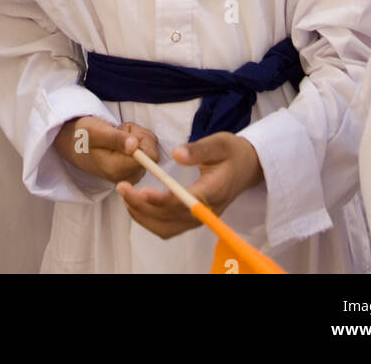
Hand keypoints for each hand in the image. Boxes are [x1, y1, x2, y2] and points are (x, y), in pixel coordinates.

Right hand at [54, 116, 158, 185]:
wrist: (73, 142)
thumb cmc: (83, 135)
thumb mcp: (96, 132)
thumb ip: (116, 139)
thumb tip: (135, 147)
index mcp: (118, 170)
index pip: (150, 157)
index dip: (141, 139)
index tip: (124, 132)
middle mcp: (126, 177)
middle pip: (151, 152)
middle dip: (138, 136)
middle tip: (118, 131)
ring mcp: (130, 174)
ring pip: (149, 149)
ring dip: (136, 135)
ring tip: (117, 134)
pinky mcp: (132, 169)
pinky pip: (145, 150)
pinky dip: (135, 139)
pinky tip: (120, 140)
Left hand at [116, 131, 262, 240]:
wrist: (248, 166)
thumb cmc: (233, 152)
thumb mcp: (219, 143)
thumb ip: (198, 149)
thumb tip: (177, 154)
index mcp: (214, 190)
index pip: (185, 202)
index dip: (162, 200)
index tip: (141, 191)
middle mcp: (207, 211)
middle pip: (171, 218)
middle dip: (143, 206)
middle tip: (122, 188)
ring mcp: (201, 218)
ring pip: (167, 228)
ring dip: (143, 216)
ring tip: (125, 196)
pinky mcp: (194, 219)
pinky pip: (169, 228)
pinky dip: (150, 221)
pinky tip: (137, 206)